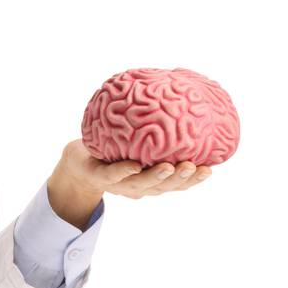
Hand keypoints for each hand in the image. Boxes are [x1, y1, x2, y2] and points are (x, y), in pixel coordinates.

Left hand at [46, 139, 212, 227]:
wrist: (77, 162)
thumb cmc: (114, 151)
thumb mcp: (138, 142)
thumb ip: (158, 131)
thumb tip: (182, 100)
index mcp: (151, 180)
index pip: (177, 183)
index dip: (194, 179)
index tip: (210, 169)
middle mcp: (138, 185)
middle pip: (163, 186)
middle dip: (181, 179)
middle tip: (195, 167)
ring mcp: (118, 183)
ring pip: (141, 184)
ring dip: (157, 177)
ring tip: (170, 167)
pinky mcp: (99, 176)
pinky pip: (112, 174)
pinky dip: (123, 171)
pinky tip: (133, 165)